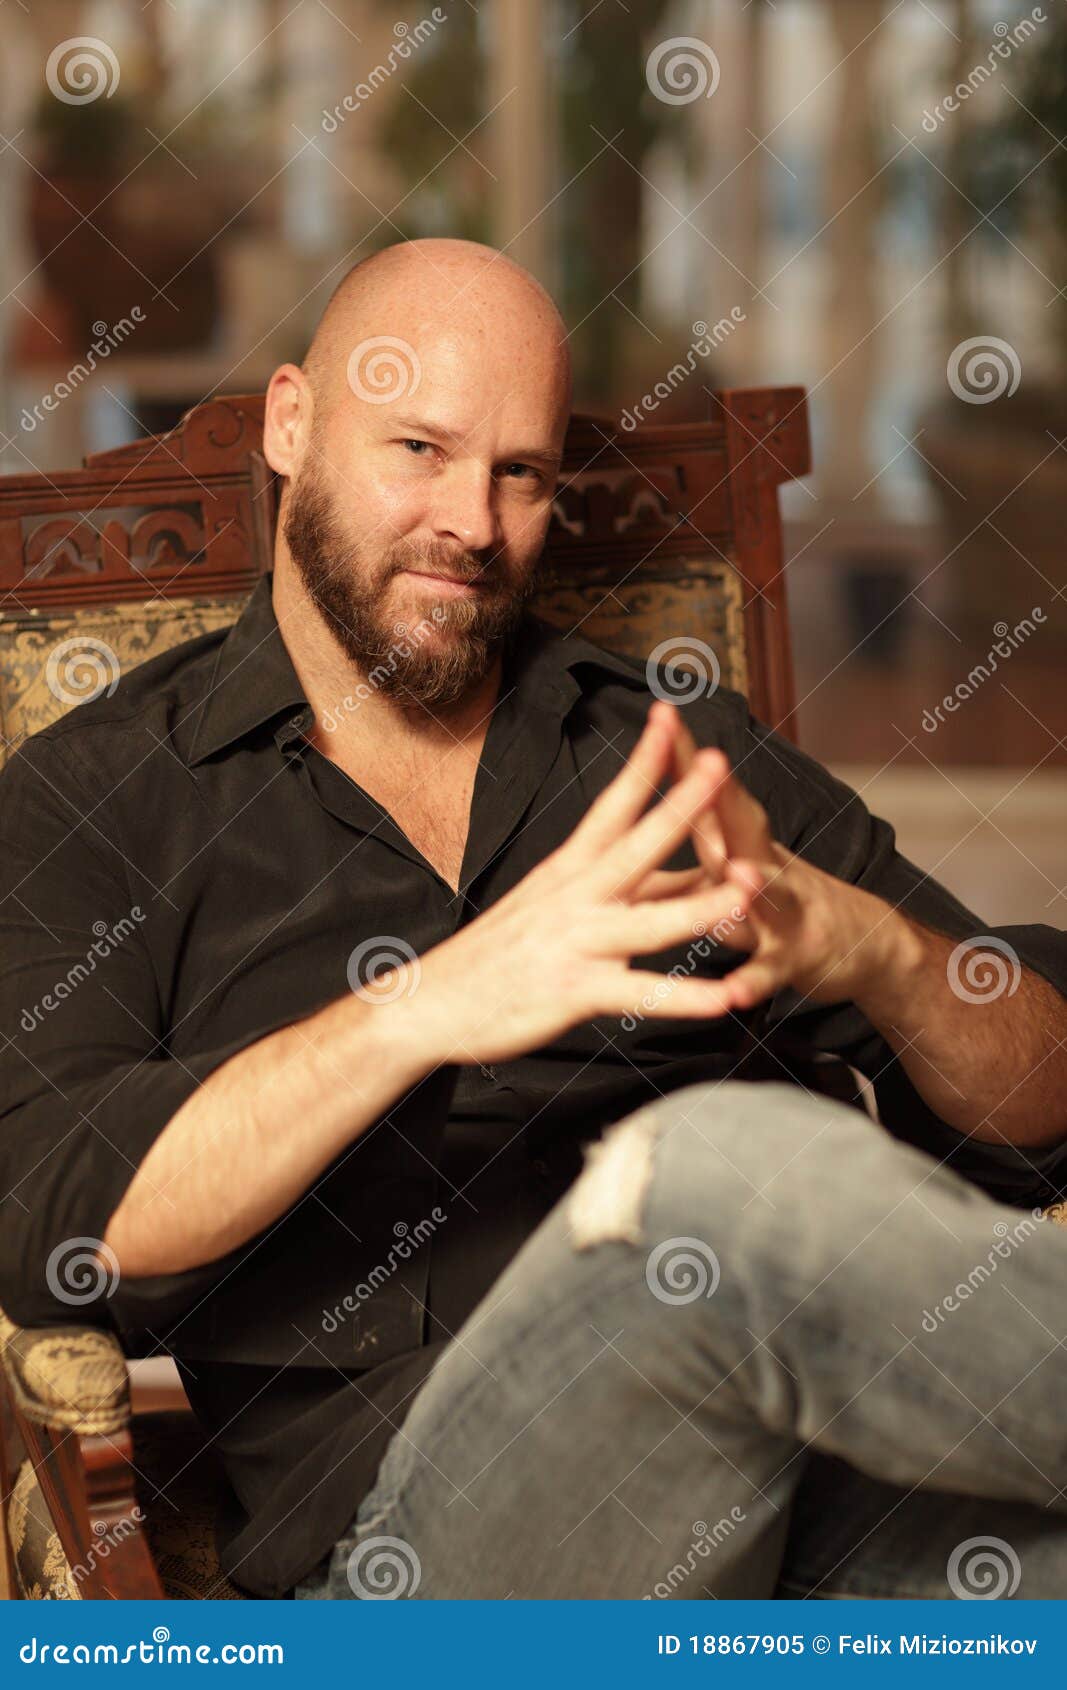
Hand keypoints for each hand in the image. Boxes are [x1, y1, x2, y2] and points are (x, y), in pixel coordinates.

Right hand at [357, 705, 753, 1065]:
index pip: (610, 803)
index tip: (670, 715)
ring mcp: (577, 942)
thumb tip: (654, 866)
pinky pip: (639, 994)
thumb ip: (604, 885)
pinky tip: (726, 999)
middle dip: (681, 803)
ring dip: (701, 903)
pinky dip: (684, 998)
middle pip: (636, 842)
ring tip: (748, 885)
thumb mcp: (548, 902)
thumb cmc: (496, 952)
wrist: (431, 1001)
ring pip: (649, 920)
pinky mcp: (575, 991)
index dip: (643, 760)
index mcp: (568, 868)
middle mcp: (575, 896)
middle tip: (721, 762)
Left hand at [673, 735, 907, 1014]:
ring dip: (751, 887)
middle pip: (741, 827)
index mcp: (740, 844)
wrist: (867, 943)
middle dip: (724, 795)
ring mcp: (782, 912)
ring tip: (740, 876)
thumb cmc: (786, 899)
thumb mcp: (743, 861)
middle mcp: (762, 868)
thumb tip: (645, 806)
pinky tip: (737, 994)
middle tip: (709, 760)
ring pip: (765, 897)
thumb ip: (703, 834)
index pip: (710, 791)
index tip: (662, 713)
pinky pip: (769, 972)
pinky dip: (753, 981)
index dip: (687, 755)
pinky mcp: (793, 961)